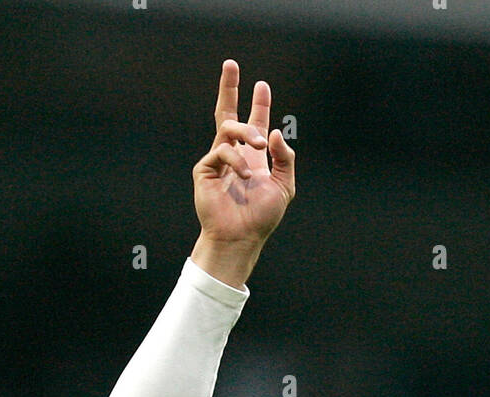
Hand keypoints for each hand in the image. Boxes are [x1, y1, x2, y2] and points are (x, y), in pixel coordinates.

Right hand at [192, 59, 294, 253]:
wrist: (241, 237)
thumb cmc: (261, 218)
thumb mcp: (284, 185)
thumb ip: (285, 158)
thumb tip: (274, 132)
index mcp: (253, 158)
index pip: (254, 124)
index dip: (259, 105)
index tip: (262, 86)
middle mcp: (234, 156)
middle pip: (228, 114)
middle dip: (229, 89)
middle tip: (231, 64)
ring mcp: (218, 162)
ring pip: (227, 128)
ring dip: (245, 131)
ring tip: (258, 145)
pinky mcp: (204, 170)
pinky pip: (220, 151)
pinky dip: (235, 160)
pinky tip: (245, 177)